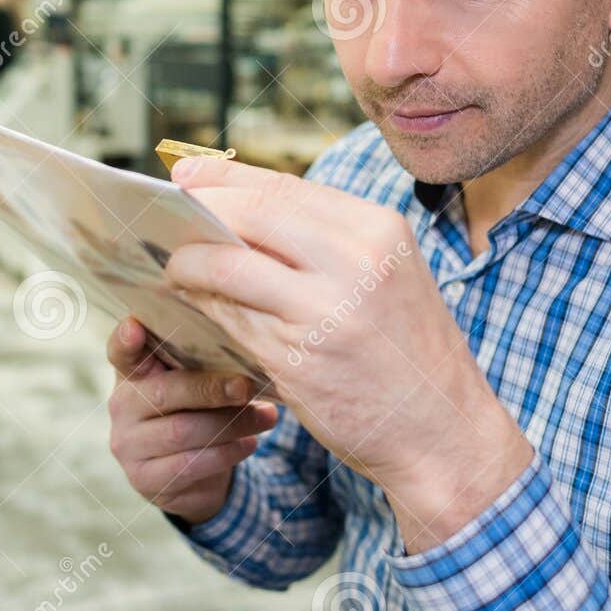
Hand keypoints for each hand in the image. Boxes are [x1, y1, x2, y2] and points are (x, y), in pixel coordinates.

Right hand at [106, 317, 279, 525]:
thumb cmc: (197, 412)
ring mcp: (128, 445)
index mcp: (133, 372)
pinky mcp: (144, 479)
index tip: (135, 328)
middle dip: (211, 389)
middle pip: (165, 392)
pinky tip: (249, 444)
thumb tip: (249, 349)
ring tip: (267, 417)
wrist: (192, 475)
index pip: (121, 351)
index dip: (126, 340)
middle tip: (248, 385)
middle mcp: (122, 406)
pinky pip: (189, 465)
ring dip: (232, 424)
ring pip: (182, 431)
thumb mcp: (195, 382)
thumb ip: (204, 363)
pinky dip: (226, 453)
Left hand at [165, 157, 533, 552]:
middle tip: (166, 218)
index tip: (187, 177)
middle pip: (250, 214)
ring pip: (229, 267)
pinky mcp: (297, 360)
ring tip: (174, 265)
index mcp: (377, 230)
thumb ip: (327, 241)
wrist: (444, 433)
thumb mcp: (389, 275)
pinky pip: (231, 320)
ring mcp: (324, 312)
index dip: (225, 178)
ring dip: (189, 264)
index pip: (283, 186)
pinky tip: (194, 305)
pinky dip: (204, 307)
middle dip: (200, 212)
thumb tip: (244, 211)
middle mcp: (354, 262)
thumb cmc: (410, 352)